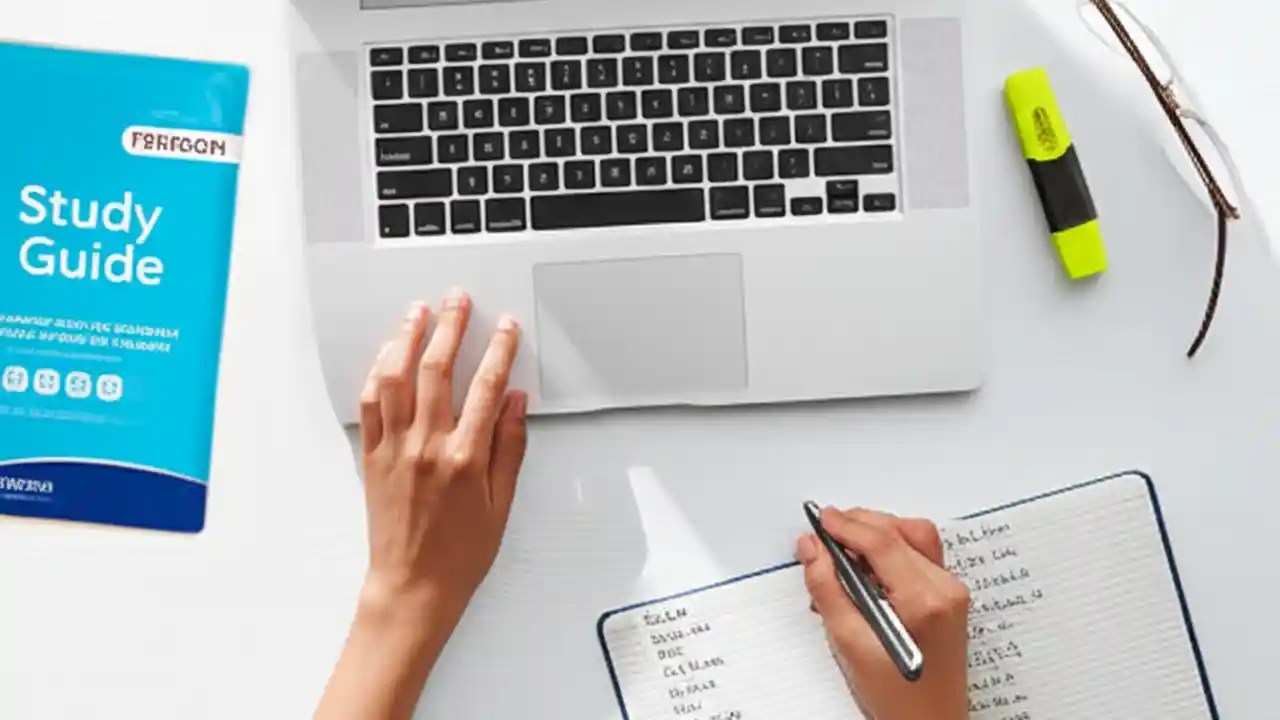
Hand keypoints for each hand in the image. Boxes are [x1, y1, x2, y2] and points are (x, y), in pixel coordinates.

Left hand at [358, 290, 527, 618]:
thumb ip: (510, 447)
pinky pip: (371, 403)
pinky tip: (387, 355)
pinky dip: (378, 372)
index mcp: (465, 458)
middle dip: (450, 327)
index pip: (486, 387)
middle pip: (437, 369)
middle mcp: (426, 447)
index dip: (499, 350)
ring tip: (418, 312)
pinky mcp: (371, 456)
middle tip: (458, 300)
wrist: (412, 587)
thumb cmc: (459, 554)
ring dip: (407, 338)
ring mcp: (394, 449)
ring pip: (396, 378)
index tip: (506, 327)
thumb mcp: (501, 503)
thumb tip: (515, 403)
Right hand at [796, 509, 969, 719]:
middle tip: (826, 533)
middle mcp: (946, 589)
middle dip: (860, 525)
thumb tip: (813, 550)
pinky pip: (920, 554)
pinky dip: (891, 550)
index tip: (822, 520)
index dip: (847, 525)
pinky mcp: (949, 595)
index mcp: (924, 602)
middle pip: (901, 532)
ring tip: (845, 552)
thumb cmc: (897, 697)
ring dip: (877, 534)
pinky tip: (868, 568)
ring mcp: (952, 591)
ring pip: (914, 537)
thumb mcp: (850, 645)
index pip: (882, 543)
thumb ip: (828, 591)